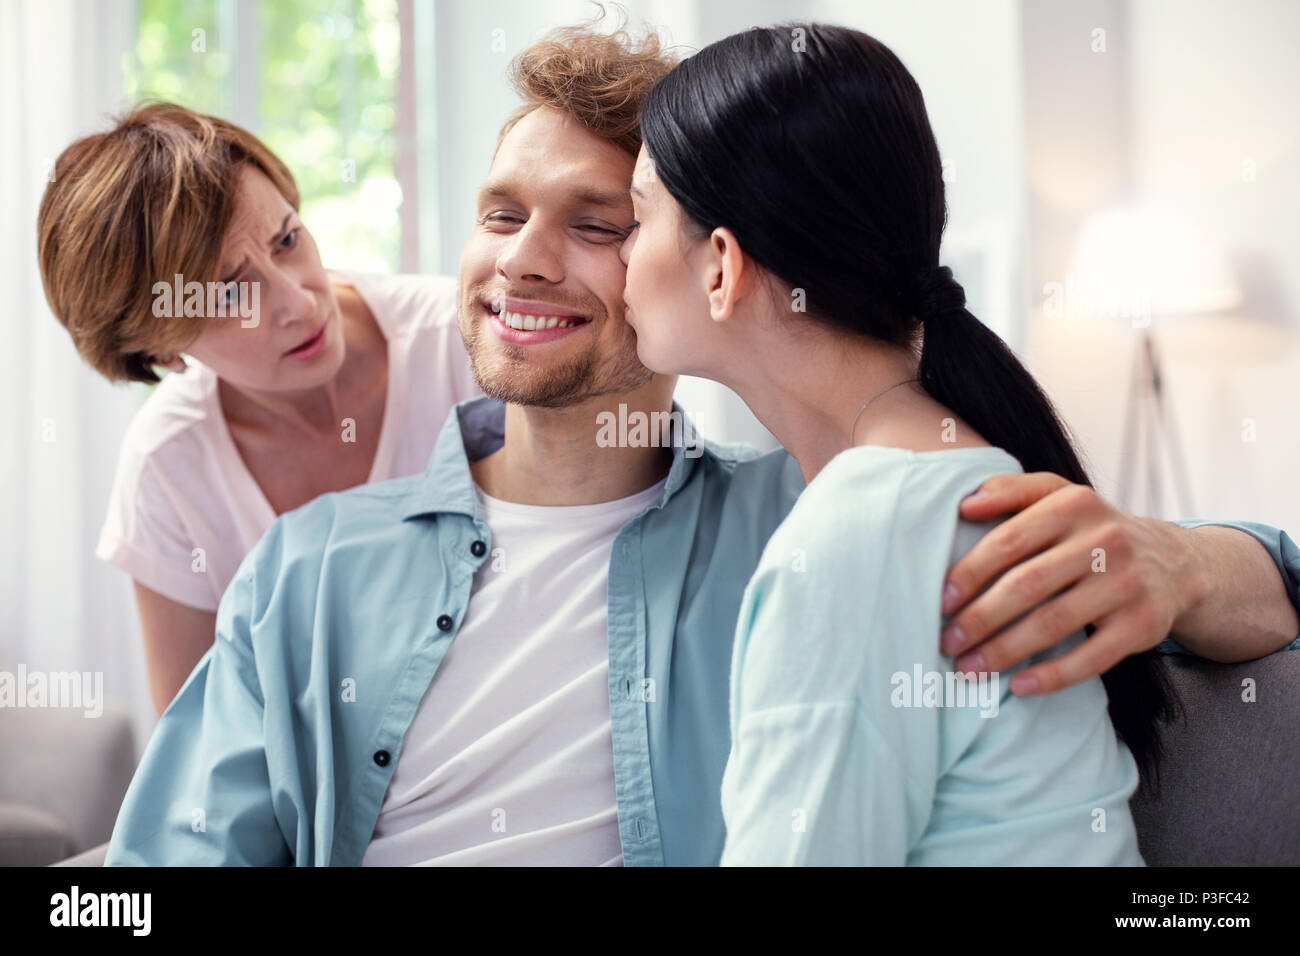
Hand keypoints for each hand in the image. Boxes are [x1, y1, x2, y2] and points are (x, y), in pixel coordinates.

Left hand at [938, 473, 1208, 695]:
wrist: (1174, 562)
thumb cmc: (1092, 531)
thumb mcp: (1059, 496)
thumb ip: (1011, 492)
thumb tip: (964, 505)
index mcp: (1074, 505)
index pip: (1009, 540)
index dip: (969, 573)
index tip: (940, 601)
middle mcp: (1105, 541)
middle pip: (1027, 585)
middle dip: (979, 618)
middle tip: (946, 642)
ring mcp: (1127, 584)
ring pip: (1053, 623)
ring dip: (1004, 651)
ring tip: (968, 668)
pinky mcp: (1144, 625)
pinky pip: (1092, 658)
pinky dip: (1053, 675)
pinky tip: (1019, 686)